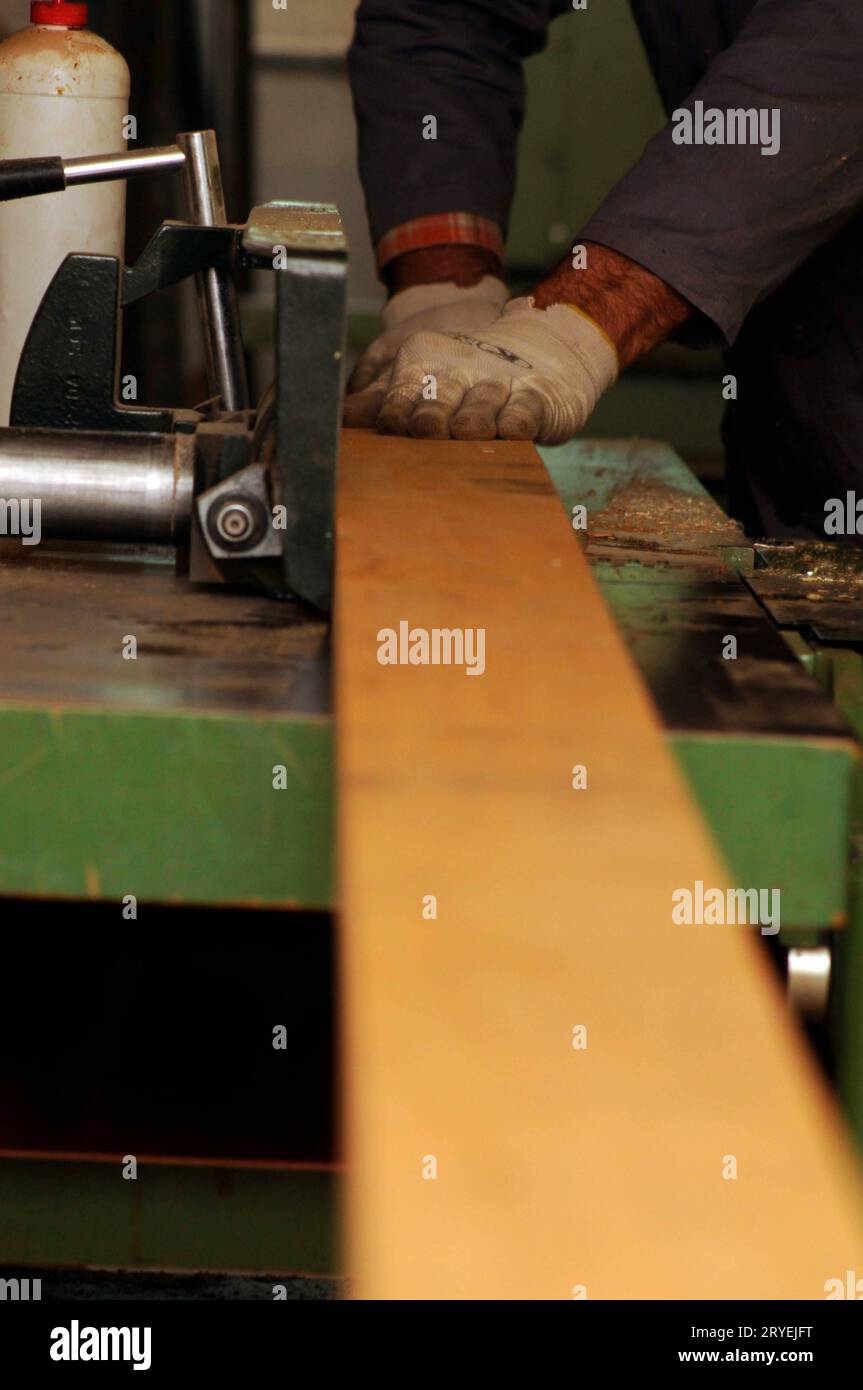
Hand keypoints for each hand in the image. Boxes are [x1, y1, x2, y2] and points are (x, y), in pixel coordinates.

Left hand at [344, 297, 617, 443]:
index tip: (386, 428)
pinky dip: (519, 420)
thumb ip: (382, 397)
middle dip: (432, 413)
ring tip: (468, 431)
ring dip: (475, 417)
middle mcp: (461, 372)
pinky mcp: (539, 397)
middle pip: (442, 396)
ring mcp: (501, 384)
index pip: (403, 391)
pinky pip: (526, 411)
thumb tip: (340, 417)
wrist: (547, 344)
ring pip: (483, 403)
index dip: (394, 411)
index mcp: (425, 365)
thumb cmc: (471, 375)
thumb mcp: (426, 376)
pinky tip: (514, 430)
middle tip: (425, 429)